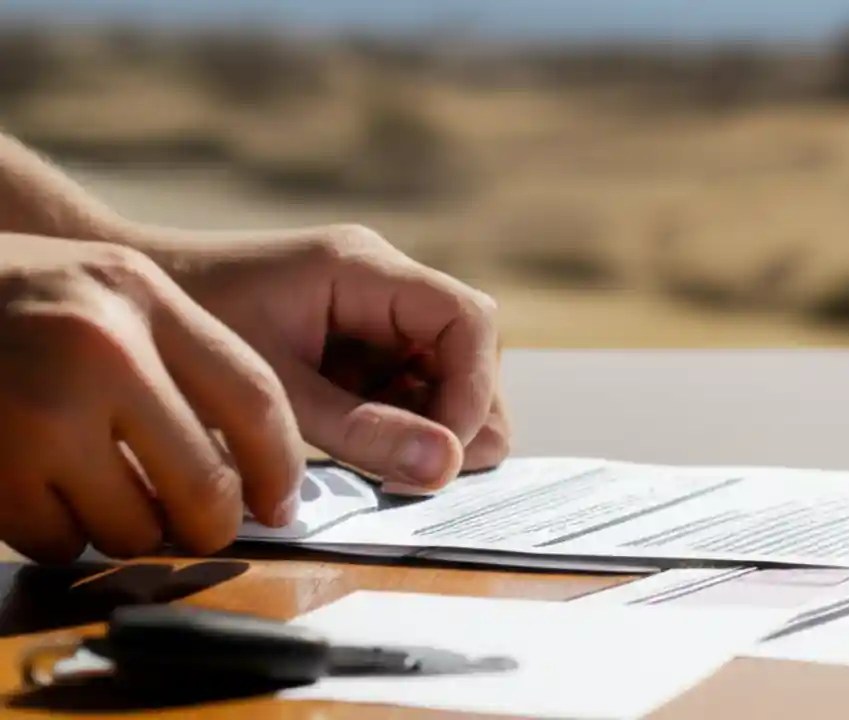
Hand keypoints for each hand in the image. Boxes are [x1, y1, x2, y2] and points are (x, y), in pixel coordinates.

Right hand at [0, 235, 302, 561]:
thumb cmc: (7, 298)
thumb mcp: (101, 288)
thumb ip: (177, 356)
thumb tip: (254, 467)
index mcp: (138, 294)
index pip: (254, 398)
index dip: (280, 467)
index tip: (280, 503)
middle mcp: (97, 347)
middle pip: (204, 486)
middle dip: (210, 525)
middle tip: (200, 527)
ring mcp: (34, 410)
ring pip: (131, 529)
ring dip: (127, 531)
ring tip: (99, 491)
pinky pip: (57, 543)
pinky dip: (59, 536)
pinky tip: (38, 492)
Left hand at [141, 224, 506, 492]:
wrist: (121, 314)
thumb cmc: (189, 330)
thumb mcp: (275, 391)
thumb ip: (361, 430)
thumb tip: (445, 467)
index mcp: (363, 269)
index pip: (467, 321)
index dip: (474, 390)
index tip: (446, 454)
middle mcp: (382, 283)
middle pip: (469, 350)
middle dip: (460, 416)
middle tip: (424, 475)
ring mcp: (374, 314)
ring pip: (446, 375)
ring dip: (429, 427)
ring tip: (386, 465)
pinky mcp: (359, 345)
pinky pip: (409, 388)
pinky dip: (400, 427)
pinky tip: (364, 452)